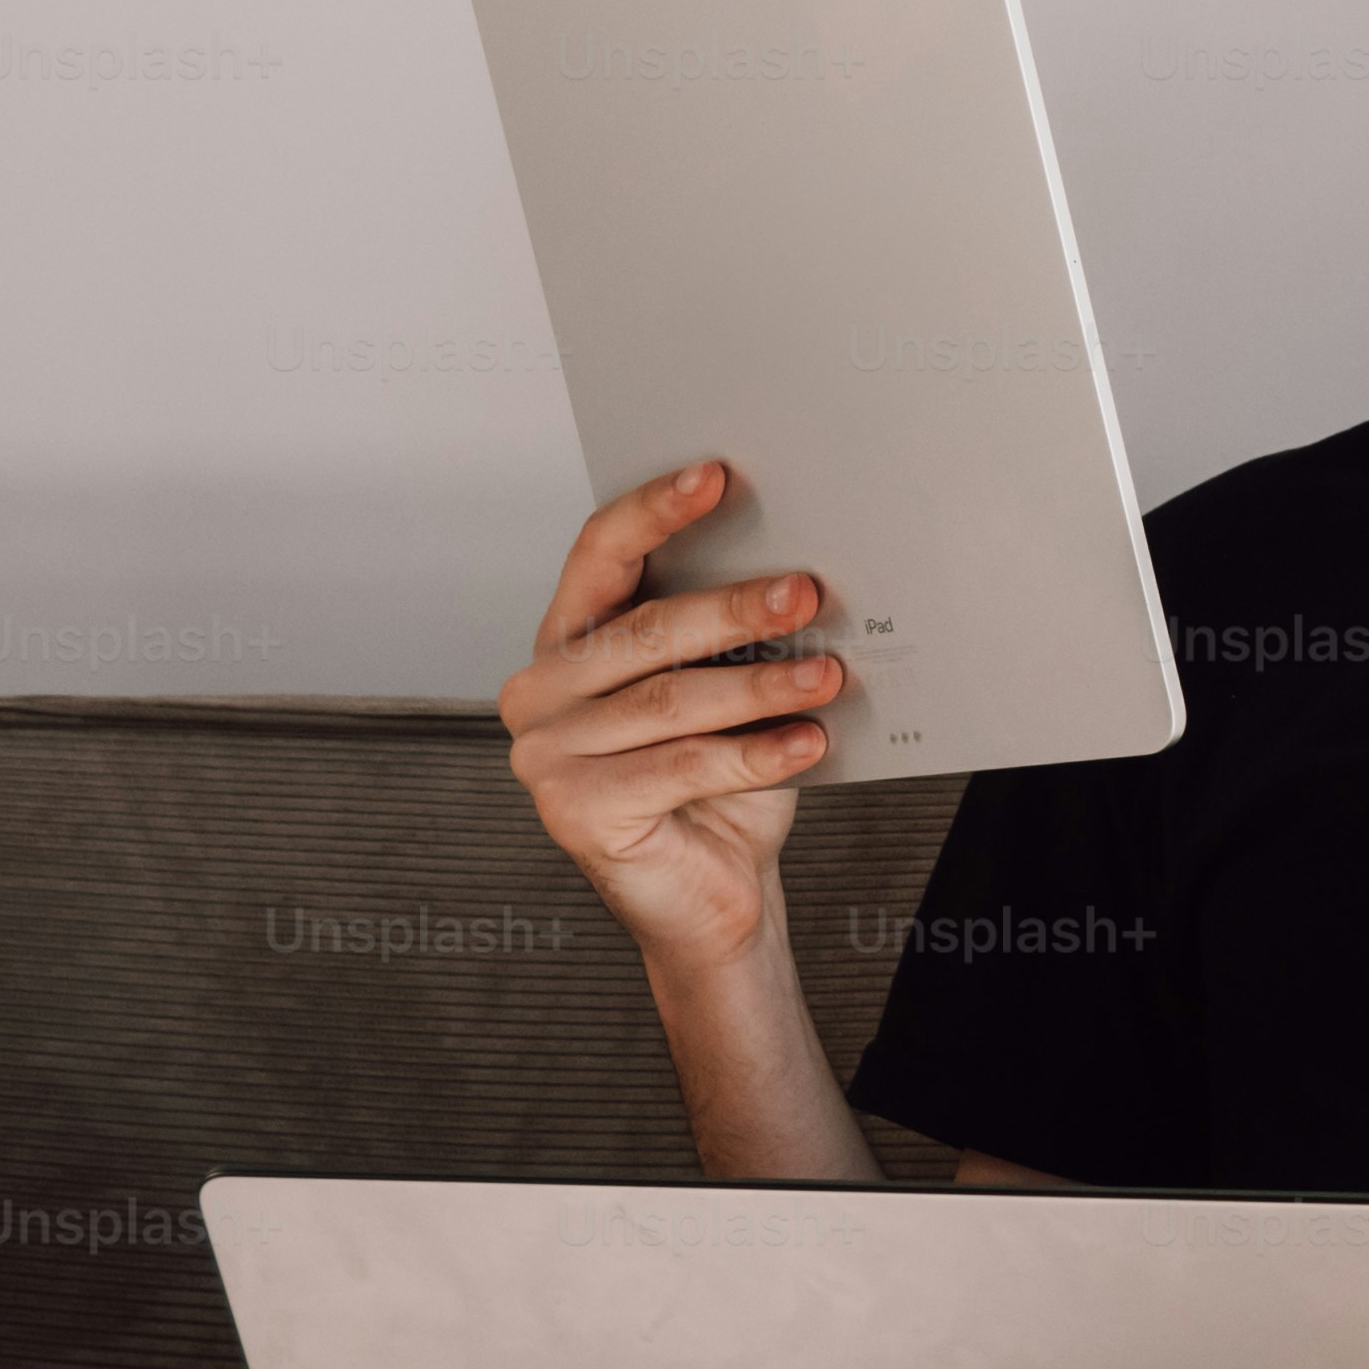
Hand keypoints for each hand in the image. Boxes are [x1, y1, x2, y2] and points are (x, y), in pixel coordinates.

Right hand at [497, 460, 845, 976]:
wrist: (715, 894)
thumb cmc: (721, 785)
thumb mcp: (727, 695)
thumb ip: (732, 639)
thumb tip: (799, 572)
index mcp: (568, 641)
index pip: (601, 553)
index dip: (655, 509)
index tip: (715, 475)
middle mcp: (540, 690)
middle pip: (645, 628)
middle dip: (735, 607)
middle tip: (806, 592)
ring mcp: (546, 753)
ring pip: (670, 700)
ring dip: (761, 686)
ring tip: (828, 675)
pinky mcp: (573, 809)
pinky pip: (680, 766)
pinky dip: (755, 755)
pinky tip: (807, 743)